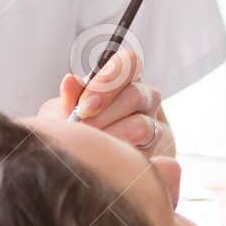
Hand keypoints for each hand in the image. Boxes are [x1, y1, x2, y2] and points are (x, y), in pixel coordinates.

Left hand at [37, 48, 173, 155]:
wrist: (87, 164)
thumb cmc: (78, 131)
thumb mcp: (66, 112)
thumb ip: (70, 97)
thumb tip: (70, 80)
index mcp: (123, 79)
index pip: (128, 62)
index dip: (108, 80)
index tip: (84, 106)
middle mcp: (144, 96)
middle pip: (135, 94)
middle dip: (104, 114)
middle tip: (82, 130)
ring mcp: (156, 123)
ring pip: (142, 126)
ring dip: (112, 138)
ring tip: (91, 148)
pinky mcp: (159, 151)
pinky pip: (147, 152)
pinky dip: (124, 157)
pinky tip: (107, 161)